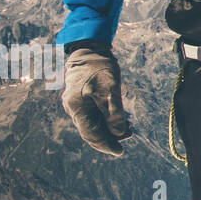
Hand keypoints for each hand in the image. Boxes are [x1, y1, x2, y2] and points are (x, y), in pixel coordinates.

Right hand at [61, 42, 131, 156]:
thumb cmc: (99, 66)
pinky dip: (105, 120)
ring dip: (108, 129)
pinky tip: (118, 120)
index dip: (106, 144)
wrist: (89, 48)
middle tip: (127, 139)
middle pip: (91, 131)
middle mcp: (73, 108)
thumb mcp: (111, 88)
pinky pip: (92, 115)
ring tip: (127, 130)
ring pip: (92, 124)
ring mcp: (75, 104)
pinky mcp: (81, 99)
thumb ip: (114, 112)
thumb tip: (119, 134)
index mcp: (76, 107)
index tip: (119, 151)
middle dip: (109, 138)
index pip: (91, 133)